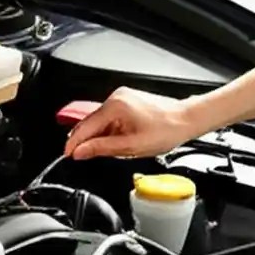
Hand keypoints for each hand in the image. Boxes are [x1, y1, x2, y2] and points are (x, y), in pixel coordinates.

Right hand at [63, 87, 200, 159]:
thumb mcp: (131, 146)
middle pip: (89, 123)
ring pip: (99, 121)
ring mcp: (121, 98)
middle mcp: (115, 98)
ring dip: (99, 136)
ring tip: (110, 150)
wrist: (186, 119)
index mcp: (114, 106)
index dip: (74, 144)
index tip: (67, 155)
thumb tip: (80, 152)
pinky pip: (109, 118)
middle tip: (81, 157)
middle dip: (85, 141)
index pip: (84, 127)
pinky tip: (117, 140)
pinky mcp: (127, 101)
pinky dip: (108, 130)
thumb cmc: (166, 130)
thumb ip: (102, 149)